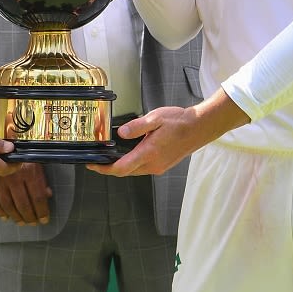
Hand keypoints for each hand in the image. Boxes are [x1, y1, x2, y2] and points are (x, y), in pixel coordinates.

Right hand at [0, 163, 52, 224]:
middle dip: (30, 217)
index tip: (45, 219)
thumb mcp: (35, 159)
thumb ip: (41, 177)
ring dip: (16, 217)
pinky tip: (5, 217)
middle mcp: (14, 177)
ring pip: (8, 205)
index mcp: (29, 171)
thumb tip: (48, 194)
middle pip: (23, 204)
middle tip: (33, 222)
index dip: (42, 211)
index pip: (37, 197)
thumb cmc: (20, 148)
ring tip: (21, 222)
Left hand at [89, 106, 203, 176]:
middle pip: (125, 172)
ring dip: (122, 166)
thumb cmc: (180, 122)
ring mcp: (159, 166)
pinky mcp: (163, 165)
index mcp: (149, 153)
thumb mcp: (156, 118)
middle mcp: (153, 164)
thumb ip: (136, 126)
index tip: (92, 166)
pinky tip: (130, 154)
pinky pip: (143, 168)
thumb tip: (121, 133)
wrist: (200, 128)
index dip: (104, 169)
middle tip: (97, 161)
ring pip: (134, 171)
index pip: (121, 168)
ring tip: (110, 157)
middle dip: (110, 168)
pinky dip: (133, 164)